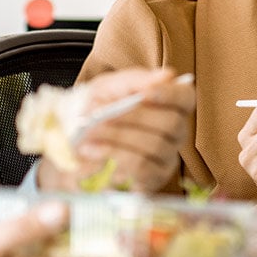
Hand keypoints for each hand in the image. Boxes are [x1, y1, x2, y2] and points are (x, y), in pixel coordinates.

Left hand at [37, 68, 192, 192]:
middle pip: (171, 123)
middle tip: (101, 116)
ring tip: (90, 134)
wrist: (70, 142)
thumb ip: (136, 80)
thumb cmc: (98, 109)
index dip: (170, 95)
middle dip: (134, 118)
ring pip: (154, 146)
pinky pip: (142, 169)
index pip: (186, 98)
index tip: (144, 94)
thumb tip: (167, 75)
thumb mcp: (109, 87)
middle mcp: (175, 132)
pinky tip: (94, 152)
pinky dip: (114, 157)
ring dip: (118, 138)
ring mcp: (167, 158)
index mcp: (170, 105)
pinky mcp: (152, 180)